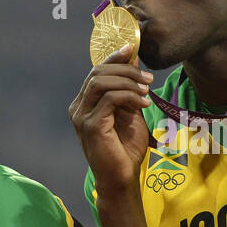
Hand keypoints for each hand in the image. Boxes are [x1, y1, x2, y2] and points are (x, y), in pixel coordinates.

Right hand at [68, 46, 154, 193]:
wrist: (122, 178)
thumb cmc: (126, 148)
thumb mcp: (130, 112)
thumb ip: (129, 90)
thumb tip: (134, 63)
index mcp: (85, 102)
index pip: (97, 71)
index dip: (114, 57)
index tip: (133, 48)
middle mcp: (78, 107)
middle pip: (98, 73)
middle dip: (126, 70)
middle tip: (148, 79)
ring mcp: (81, 116)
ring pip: (101, 83)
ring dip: (128, 83)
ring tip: (147, 92)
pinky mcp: (90, 125)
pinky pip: (109, 99)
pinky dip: (129, 97)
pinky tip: (143, 105)